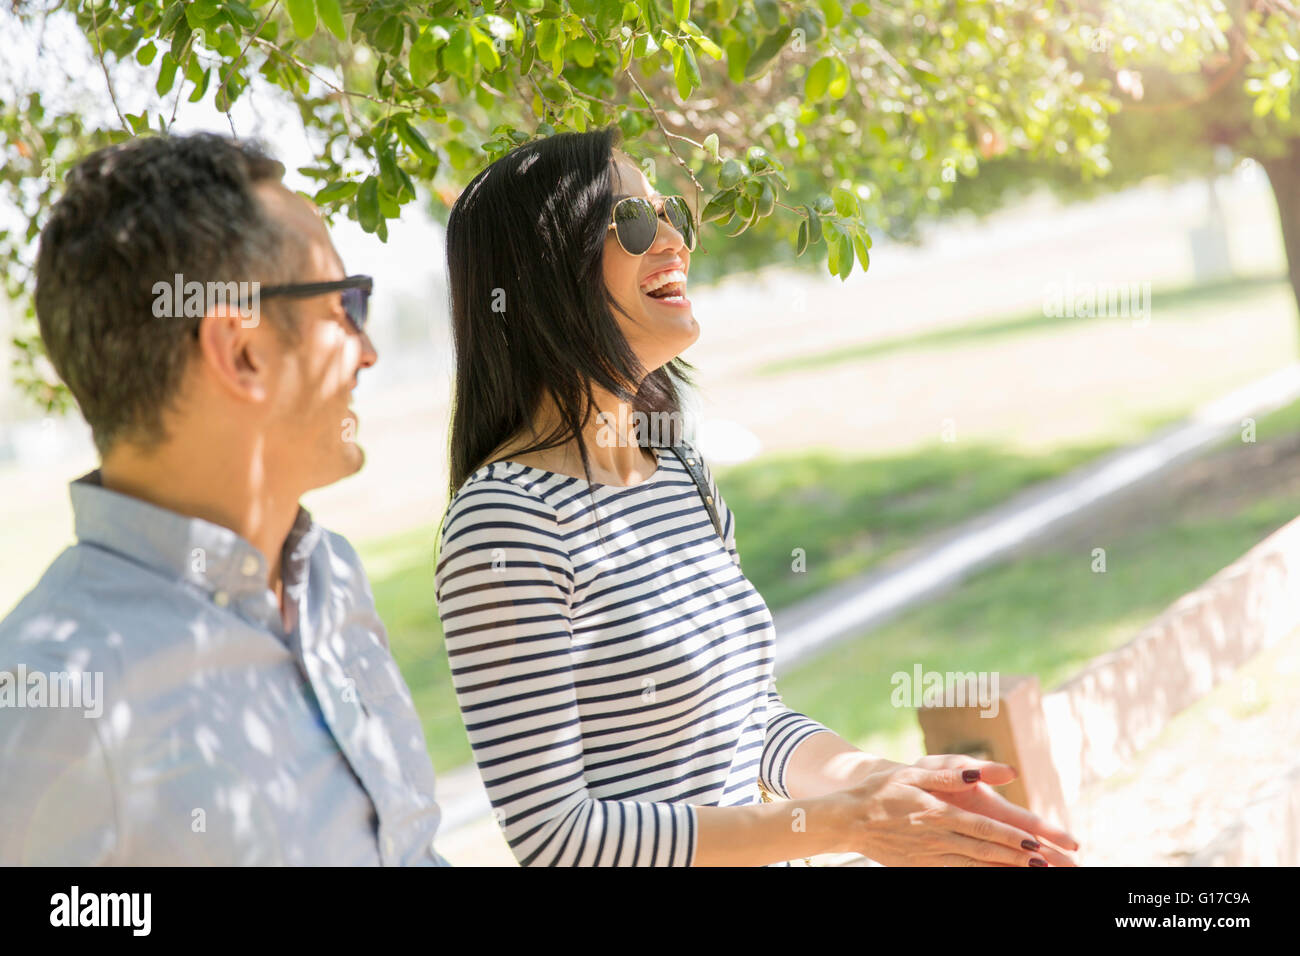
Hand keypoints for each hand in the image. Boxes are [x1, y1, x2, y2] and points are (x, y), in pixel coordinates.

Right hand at [831, 762, 1068, 865]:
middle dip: (1016, 859)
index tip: (1035, 844)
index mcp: (937, 813)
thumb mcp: (909, 773)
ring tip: (1029, 872)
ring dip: (1002, 869)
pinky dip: (977, 874)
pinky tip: (990, 874)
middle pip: (983, 851)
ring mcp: (928, 855)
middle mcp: (936, 837)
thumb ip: (945, 775)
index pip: (982, 828)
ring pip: (973, 865)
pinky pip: (955, 871)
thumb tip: (975, 773)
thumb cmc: (879, 791)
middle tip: (1045, 864)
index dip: (1009, 838)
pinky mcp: (920, 865)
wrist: (848, 820)